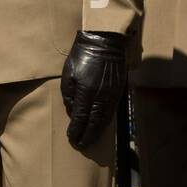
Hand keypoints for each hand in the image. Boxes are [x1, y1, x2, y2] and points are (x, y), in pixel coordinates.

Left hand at [60, 31, 125, 148]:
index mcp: (86, 92)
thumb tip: (72, 109)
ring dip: (97, 131)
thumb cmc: (82, 56)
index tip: (71, 138)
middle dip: (87, 135)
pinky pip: (111, 111)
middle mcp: (101, 96)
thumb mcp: (68, 74)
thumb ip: (68, 94)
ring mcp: (111, 94)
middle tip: (81, 145)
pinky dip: (105, 122)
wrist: (105, 41)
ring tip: (90, 140)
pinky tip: (100, 127)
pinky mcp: (118, 90)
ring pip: (104, 119)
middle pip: (94, 122)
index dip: (76, 130)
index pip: (80, 117)